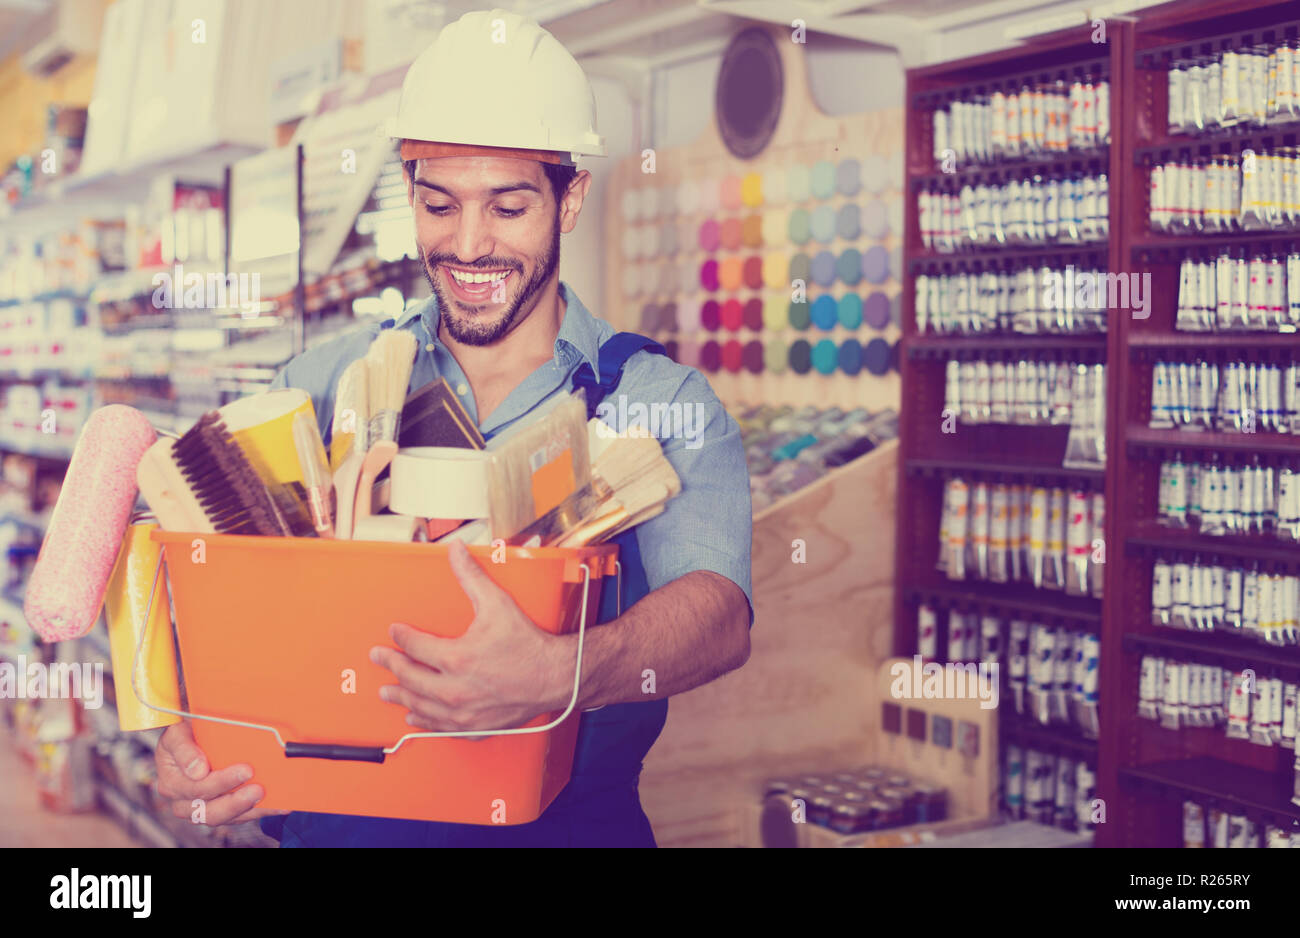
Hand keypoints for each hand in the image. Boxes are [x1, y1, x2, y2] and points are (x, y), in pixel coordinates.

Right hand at [154, 721, 287, 825]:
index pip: (197, 788)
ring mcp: (201, 810)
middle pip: (210, 811)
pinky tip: (278, 805)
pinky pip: (239, 817)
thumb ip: (183, 749)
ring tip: (269, 798)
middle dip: (237, 801)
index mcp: (172, 783)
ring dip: (250, 810)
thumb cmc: (186, 735)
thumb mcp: (177, 734)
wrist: (193, 740)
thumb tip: (197, 770)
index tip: (246, 770)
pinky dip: (259, 811)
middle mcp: (183, 802)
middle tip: (259, 789)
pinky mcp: (220, 812)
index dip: (222, 782)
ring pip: (226, 818)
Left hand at [369, 540, 568, 734]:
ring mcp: (463, 712)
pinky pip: (440, 728)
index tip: (394, 632)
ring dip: (401, 698)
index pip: (414, 647)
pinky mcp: (474, 727)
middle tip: (378, 659)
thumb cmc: (529, 645)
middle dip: (390, 666)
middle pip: (410, 678)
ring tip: (387, 693)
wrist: (555, 678)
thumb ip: (471, 576)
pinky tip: (416, 717)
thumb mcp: (497, 604)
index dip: (400, 637)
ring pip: (420, 707)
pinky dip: (424, 722)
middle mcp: (455, 690)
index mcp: (457, 658)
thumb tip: (455, 551)